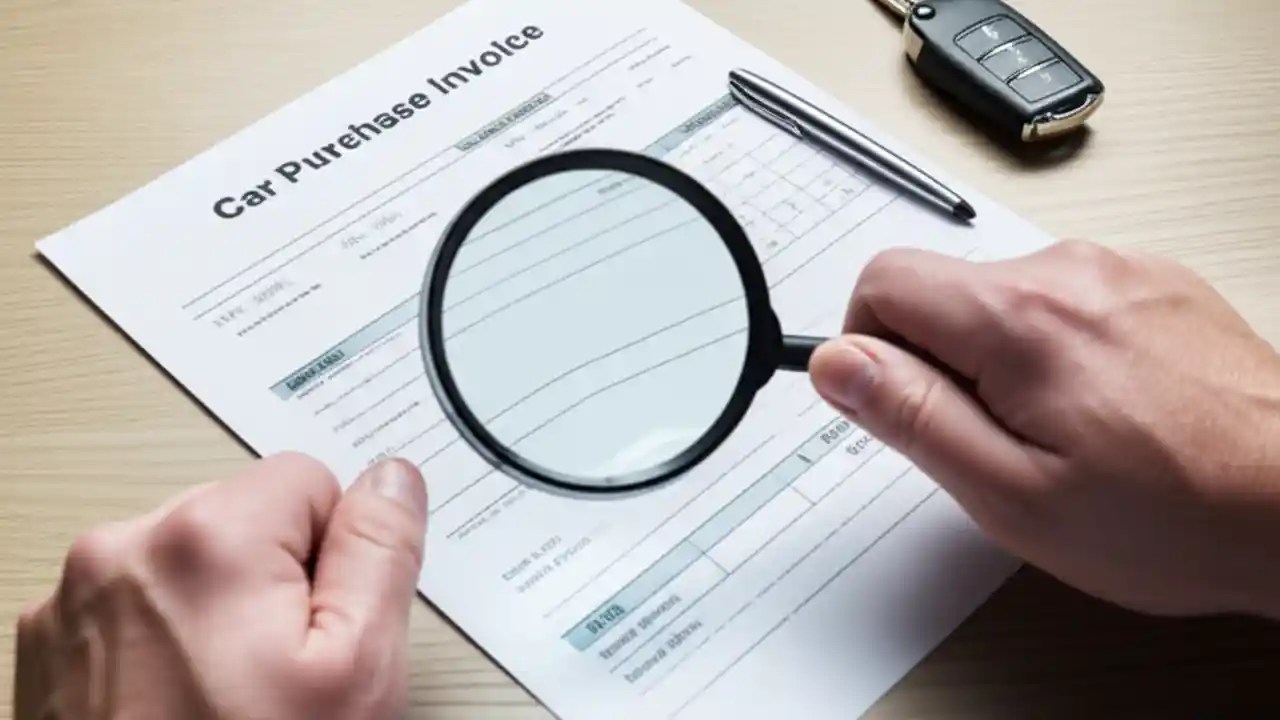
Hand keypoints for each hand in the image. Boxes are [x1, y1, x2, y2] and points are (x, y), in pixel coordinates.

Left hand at [15, 453, 428, 719]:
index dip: (336, 558)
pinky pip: (136, 603)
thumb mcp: (356, 670)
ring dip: (217, 609)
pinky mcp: (50, 645)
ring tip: (224, 696)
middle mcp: (123, 550)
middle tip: (277, 674)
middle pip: (244, 518)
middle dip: (274, 580)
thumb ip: (380, 553)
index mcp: (207, 537)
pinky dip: (163, 639)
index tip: (320, 629)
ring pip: (190, 561)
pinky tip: (177, 703)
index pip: (309, 481)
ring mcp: (74, 600)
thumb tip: (391, 479)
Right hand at [808, 240, 1279, 618]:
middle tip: (994, 443)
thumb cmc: (1175, 516)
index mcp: (1020, 317)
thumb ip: (912, 417)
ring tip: (1061, 434)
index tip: (899, 404)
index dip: (867, 348)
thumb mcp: (1012, 494)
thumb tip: (839, 363)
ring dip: (1002, 359)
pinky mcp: (1156, 284)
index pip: (882, 280)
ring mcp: (1120, 271)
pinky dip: (1058, 350)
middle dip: (941, 364)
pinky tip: (1104, 411)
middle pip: (943, 289)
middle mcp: (1069, 270)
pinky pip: (1065, 301)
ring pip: (1003, 298)